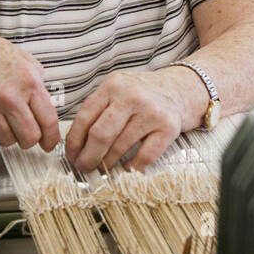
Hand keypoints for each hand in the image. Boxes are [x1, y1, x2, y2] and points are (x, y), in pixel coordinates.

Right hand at [0, 33, 59, 152]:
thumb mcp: (28, 64)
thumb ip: (41, 90)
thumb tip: (49, 118)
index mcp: (28, 82)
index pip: (48, 121)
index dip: (51, 138)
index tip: (49, 144)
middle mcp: (8, 96)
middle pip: (29, 138)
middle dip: (29, 139)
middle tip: (23, 130)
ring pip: (7, 142)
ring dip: (7, 136)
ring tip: (2, 118)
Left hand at [65, 68, 204, 172]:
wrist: (182, 88)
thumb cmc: (144, 94)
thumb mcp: (119, 90)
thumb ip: (99, 109)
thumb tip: (76, 144)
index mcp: (113, 85)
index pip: (84, 117)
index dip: (74, 141)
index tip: (72, 155)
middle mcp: (131, 96)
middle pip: (100, 134)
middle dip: (88, 156)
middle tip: (84, 167)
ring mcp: (151, 111)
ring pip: (120, 147)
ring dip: (107, 163)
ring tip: (103, 168)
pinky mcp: (168, 127)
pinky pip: (144, 156)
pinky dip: (133, 168)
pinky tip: (127, 168)